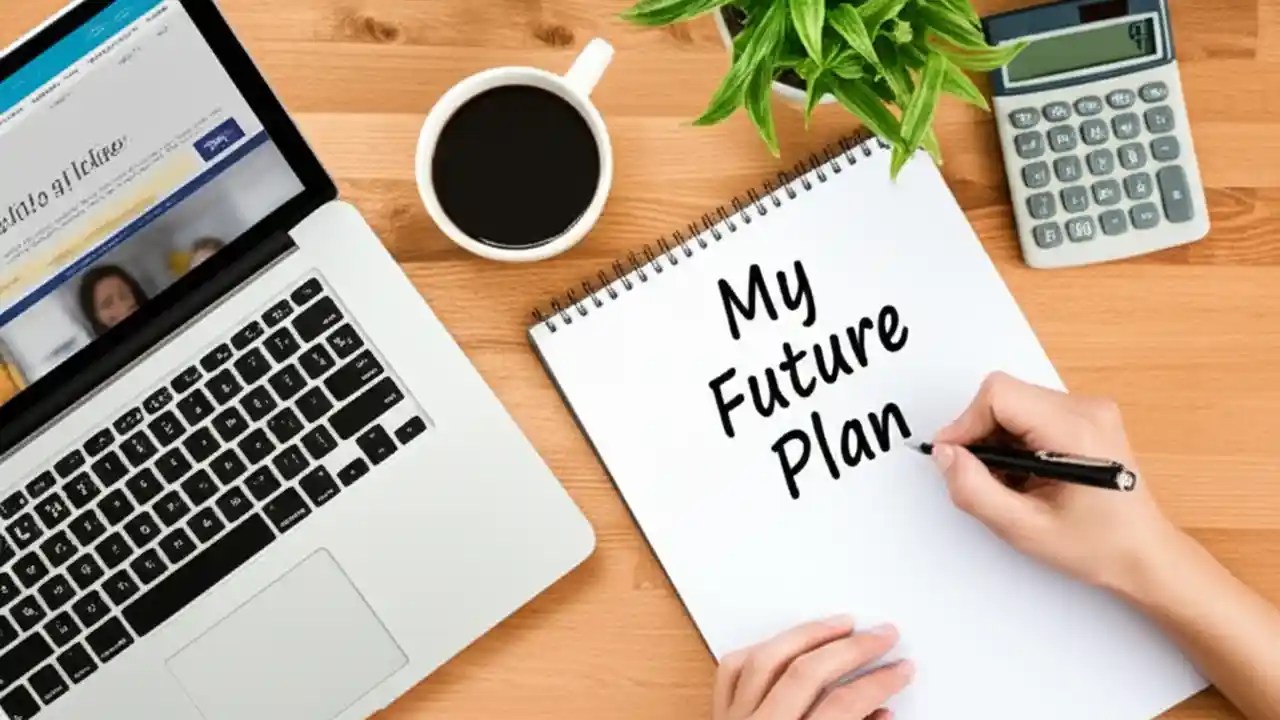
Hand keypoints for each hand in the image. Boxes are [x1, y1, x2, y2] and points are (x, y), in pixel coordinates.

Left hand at [713, 617, 911, 719]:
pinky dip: (759, 650)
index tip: (902, 669)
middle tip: (883, 635)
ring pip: (765, 660)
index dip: (879, 683)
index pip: (843, 705)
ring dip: (807, 634)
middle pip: (806, 672)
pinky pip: (731, 670)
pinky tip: (785, 641)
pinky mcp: (717, 716)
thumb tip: (881, 712)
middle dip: (851, 649)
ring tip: (840, 623)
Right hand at [931, 372, 1181, 592]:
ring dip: (998, 440)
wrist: (1144, 554)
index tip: (954, 458)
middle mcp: (1087, 408)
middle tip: (985, 479)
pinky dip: (1015, 440)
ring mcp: (1090, 410)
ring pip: (1015, 403)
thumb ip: (975, 489)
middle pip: (1005, 396)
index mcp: (1077, 430)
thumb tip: (944, 455)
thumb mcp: (1024, 528)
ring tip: (1012, 483)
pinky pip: (1030, 412)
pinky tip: (1027, 475)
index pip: (999, 395)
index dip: (965, 424)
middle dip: (981, 435)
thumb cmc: (1097, 546)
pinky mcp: (1086, 417)